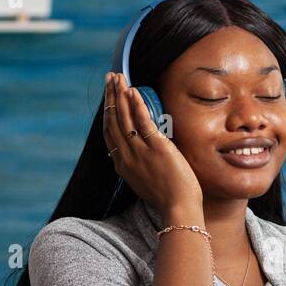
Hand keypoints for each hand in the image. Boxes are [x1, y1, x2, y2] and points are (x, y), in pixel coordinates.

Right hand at [104, 71, 201, 216]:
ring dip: (120, 94)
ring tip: (119, 77)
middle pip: (113, 120)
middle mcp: (125, 156)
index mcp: (121, 165)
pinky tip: (133, 91)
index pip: (109, 133)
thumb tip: (136, 153)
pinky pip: (142, 122)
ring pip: (123, 117)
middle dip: (111, 96)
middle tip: (110, 78)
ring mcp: (139, 152)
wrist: (178, 208)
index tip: (109, 97)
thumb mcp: (144, 181)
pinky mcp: (156, 148)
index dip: (108, 112)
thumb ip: (137, 165)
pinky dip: (136, 105)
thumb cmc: (167, 197)